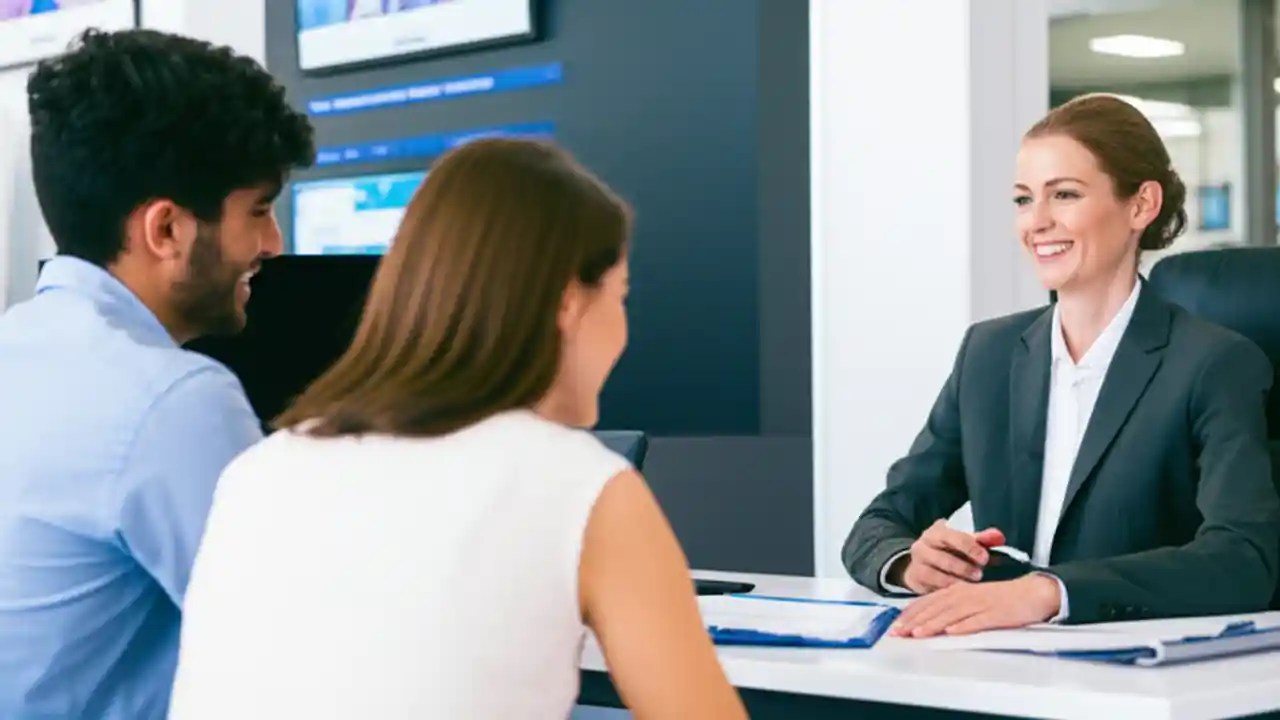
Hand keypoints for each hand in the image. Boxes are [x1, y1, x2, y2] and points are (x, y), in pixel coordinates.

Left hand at [889, 574, 1061, 637]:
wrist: (1032, 592)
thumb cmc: (1001, 599)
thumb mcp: (971, 599)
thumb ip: (952, 607)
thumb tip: (931, 620)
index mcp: (958, 591)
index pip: (928, 601)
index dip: (911, 613)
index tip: (896, 625)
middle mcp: (965, 595)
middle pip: (936, 608)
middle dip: (915, 621)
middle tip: (898, 633)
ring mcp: (981, 604)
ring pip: (952, 614)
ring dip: (934, 624)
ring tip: (918, 633)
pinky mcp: (996, 614)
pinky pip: (978, 621)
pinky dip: (964, 626)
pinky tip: (952, 632)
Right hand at [890, 521, 1005, 593]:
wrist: (924, 564)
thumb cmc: (950, 551)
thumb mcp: (965, 543)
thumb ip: (982, 539)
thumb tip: (999, 536)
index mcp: (935, 533)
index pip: (951, 537)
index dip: (969, 547)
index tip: (985, 558)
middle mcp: (921, 546)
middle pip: (942, 557)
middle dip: (963, 567)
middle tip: (980, 575)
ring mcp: (916, 564)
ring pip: (934, 574)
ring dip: (954, 581)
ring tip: (970, 586)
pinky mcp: (914, 581)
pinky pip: (929, 588)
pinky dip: (944, 591)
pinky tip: (958, 595)